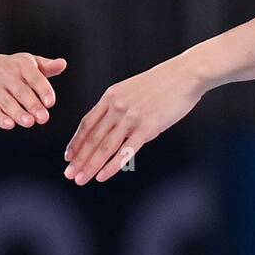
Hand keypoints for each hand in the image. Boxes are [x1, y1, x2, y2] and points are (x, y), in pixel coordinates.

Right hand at [0, 50, 66, 129]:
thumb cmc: (9, 67)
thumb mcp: (29, 62)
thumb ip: (47, 66)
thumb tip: (62, 64)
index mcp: (21, 64)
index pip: (35, 78)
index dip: (43, 90)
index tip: (50, 102)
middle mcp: (5, 74)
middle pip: (21, 91)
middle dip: (33, 105)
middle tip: (43, 118)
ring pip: (6, 101)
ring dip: (18, 113)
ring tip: (29, 122)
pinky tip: (9, 124)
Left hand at [64, 58, 205, 183]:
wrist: (186, 74)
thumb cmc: (163, 82)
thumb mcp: (133, 88)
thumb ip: (119, 104)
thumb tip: (110, 124)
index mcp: (111, 96)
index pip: (87, 123)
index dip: (76, 141)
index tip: (68, 156)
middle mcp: (117, 107)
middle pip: (93, 138)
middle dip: (79, 159)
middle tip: (69, 174)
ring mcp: (131, 118)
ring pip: (105, 147)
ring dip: (91, 165)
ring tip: (80, 179)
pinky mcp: (147, 127)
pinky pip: (125, 151)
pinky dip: (112, 166)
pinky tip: (102, 176)